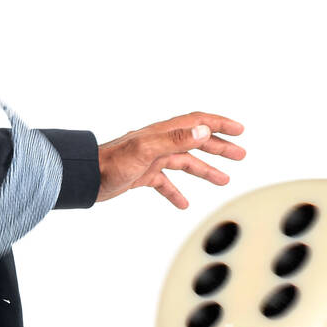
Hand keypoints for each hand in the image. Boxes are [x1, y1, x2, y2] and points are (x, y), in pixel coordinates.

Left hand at [96, 111, 244, 207]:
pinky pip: (164, 182)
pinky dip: (176, 191)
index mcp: (161, 133)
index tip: (239, 130)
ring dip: (205, 170)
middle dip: (219, 147)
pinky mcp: (142, 175)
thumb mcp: (146, 150)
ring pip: (184, 162)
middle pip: (195, 141)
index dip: (219, 124)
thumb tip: (203, 130)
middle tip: (239, 155)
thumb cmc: (111, 163)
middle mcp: (158, 143)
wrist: (86, 178)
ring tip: (223, 180)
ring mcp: (151, 159)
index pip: (196, 122)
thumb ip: (176, 140)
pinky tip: (183, 203)